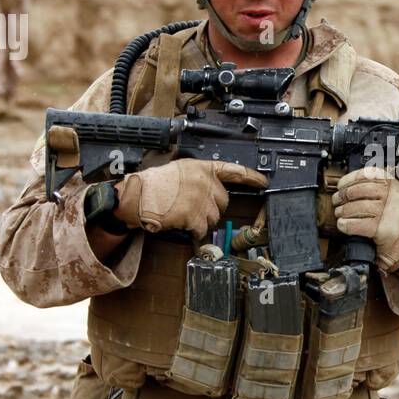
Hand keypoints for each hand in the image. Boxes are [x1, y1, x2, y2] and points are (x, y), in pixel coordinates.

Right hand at [115, 158, 267, 239]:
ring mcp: (200, 199)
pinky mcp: (193, 215)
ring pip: (214, 218)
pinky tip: (181, 223)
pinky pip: (202, 229)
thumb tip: (210, 192)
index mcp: (201, 168)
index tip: (263, 182)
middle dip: (212, 208)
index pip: (233, 170)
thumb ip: (197, 178)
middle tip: (193, 208)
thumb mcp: (178, 171)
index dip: (251, 177)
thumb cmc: (152, 185)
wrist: (136, 196)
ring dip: (201, 221)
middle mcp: (204, 182)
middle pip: (223, 202)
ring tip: (182, 214)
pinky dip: (193, 231)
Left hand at [332, 166, 398, 270]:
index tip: (340, 187)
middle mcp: (392, 196)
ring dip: (342, 211)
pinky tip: (343, 224)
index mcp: (392, 183)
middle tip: (336, 201)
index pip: (366, 175)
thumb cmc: (388, 215)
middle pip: (357, 191)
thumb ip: (369, 185)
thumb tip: (343, 185)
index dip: (348, 180)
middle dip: (342, 196)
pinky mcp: (383, 230)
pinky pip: (356, 224)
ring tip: (339, 213)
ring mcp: (388, 213)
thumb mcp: (386, 194)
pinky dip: (345, 224)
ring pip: (355, 207)